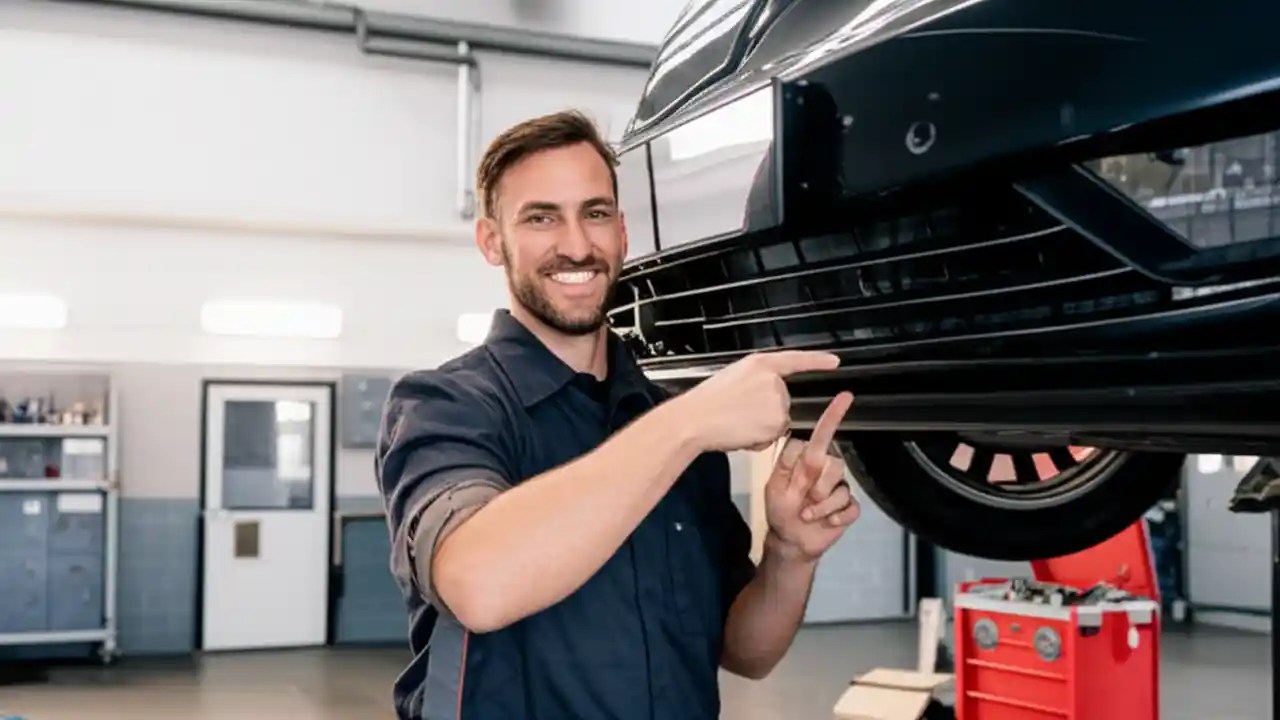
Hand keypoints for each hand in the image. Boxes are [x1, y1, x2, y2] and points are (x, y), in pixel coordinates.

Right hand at [678, 350, 839, 452]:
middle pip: (782, 401)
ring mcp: (777, 400)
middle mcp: (772, 380)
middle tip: (737, 414)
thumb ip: (754, 384)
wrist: (695, 420)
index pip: (794, 359)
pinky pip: (773, 436)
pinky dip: (759, 439)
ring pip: (777, 421)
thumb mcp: (732, 379)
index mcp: (759, 364)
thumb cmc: (705, 403)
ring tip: (736, 423)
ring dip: (761, 427)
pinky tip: (740, 433)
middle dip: (764, 412)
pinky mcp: (777, 421)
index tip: (835, 362)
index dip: (816, 361)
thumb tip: (761, 402)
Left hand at [763, 392, 859, 563]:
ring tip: (808, 514)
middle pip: (834, 463)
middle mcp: (825, 471)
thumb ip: (786, 463)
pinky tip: (826, 521)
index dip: (832, 417)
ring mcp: (838, 488)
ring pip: (841, 486)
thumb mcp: (774, 485)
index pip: (820, 434)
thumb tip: (799, 442)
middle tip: (803, 499)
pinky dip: (835, 517)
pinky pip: (850, 506)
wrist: (790, 540)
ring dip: (822, 505)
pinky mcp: (848, 507)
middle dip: (818, 485)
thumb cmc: (780, 510)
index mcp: (806, 460)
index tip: (845, 397)